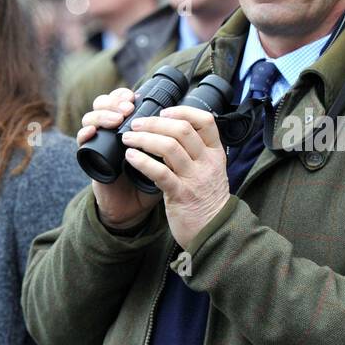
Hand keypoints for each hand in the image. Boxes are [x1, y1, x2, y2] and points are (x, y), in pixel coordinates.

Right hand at [77, 88, 159, 230]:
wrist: (133, 209)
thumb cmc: (151, 181)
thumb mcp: (164, 159)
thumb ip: (172, 143)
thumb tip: (187, 124)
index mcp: (130, 127)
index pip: (120, 100)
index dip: (124, 95)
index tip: (137, 97)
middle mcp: (112, 131)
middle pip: (104, 103)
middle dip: (115, 101)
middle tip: (127, 108)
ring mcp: (100, 143)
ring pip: (91, 117)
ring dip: (103, 114)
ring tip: (117, 120)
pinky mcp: (90, 159)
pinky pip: (83, 142)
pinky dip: (85, 134)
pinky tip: (93, 132)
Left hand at [121, 105, 229, 248]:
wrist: (214, 233)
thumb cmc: (207, 201)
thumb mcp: (211, 172)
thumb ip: (197, 153)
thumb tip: (171, 132)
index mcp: (216, 154)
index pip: (206, 121)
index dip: (183, 111)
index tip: (164, 112)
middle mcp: (207, 163)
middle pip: (182, 129)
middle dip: (154, 123)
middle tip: (136, 124)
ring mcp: (195, 179)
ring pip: (169, 147)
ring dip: (143, 138)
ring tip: (128, 138)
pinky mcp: (181, 195)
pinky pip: (159, 172)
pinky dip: (142, 161)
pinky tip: (130, 156)